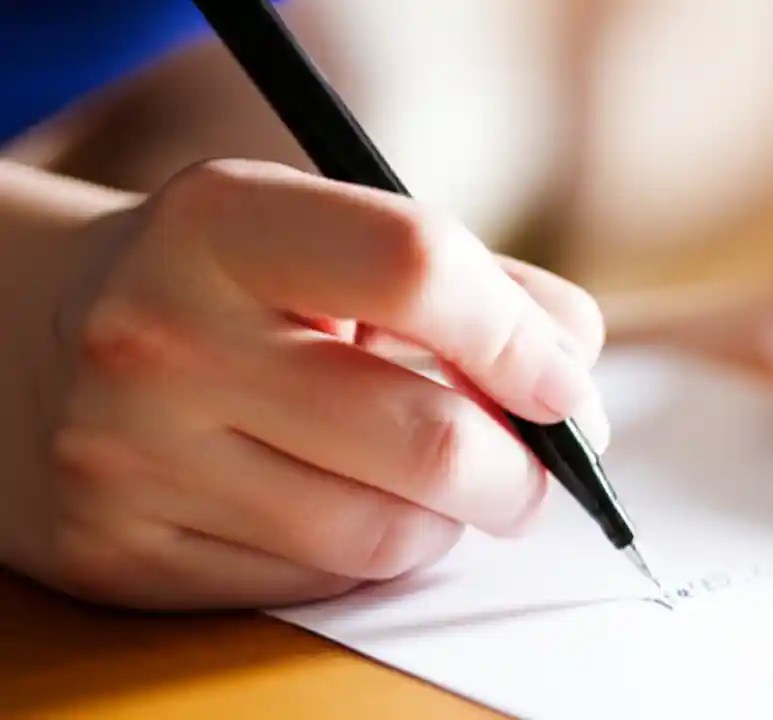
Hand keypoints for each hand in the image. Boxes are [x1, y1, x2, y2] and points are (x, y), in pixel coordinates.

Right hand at [2, 160, 606, 608]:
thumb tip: (573, 385)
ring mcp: (129, 458)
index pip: (419, 271)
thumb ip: (476, 288)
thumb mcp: (329, 232)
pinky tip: (340, 500)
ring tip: (426, 476)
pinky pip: (315, 583)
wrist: (36, 338)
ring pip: (383, 535)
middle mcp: (161, 340)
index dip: (523, 341)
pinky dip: (365, 551)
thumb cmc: (228, 283)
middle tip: (535, 468)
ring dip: (444, 518)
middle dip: (522, 473)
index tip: (565, 387)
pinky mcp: (119, 555)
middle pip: (428, 441)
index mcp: (222, 225)